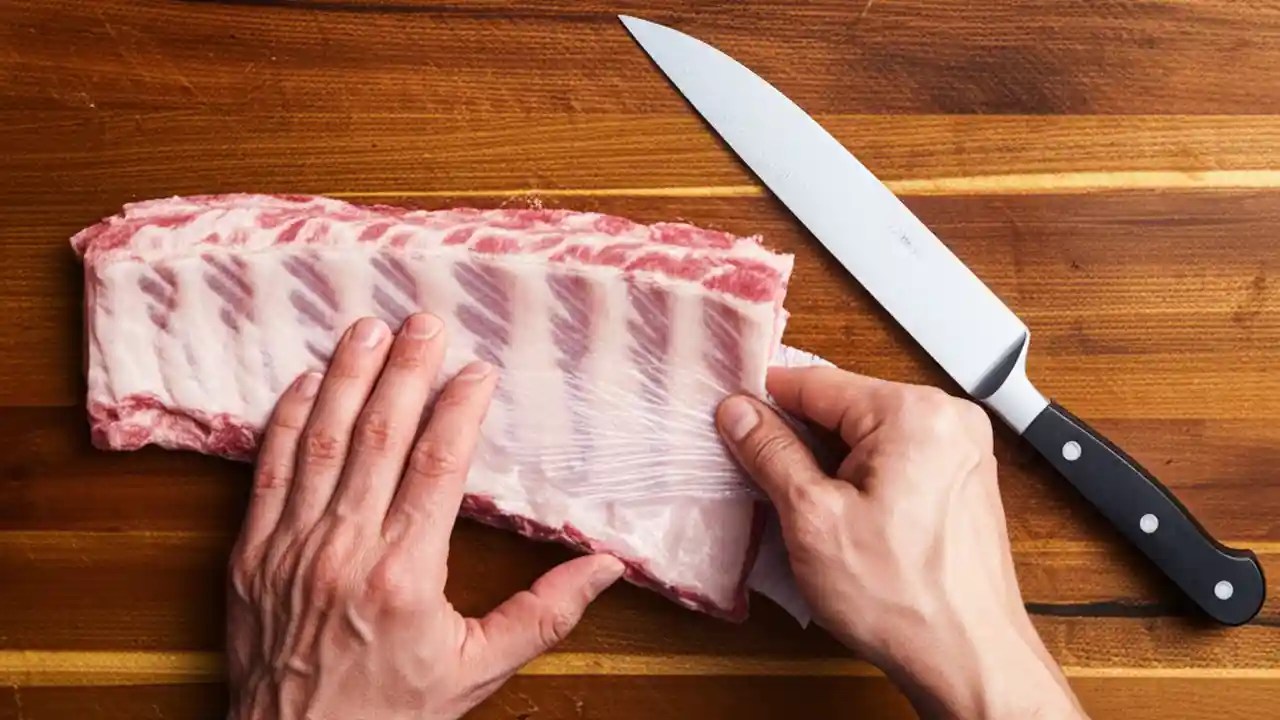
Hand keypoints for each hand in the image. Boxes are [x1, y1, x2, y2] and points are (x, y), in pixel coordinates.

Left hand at [226, 314, 624, 719]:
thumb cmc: (391, 714)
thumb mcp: (479, 670)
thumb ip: (544, 613)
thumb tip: (606, 567)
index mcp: (405, 573)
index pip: (437, 466)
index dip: (459, 409)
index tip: (478, 371)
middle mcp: (344, 548)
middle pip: (379, 436)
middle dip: (406, 371)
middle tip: (426, 320)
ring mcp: (290, 547)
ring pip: (321, 441)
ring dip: (345, 377)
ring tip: (368, 329)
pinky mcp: (250, 554)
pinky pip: (268, 470)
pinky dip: (285, 421)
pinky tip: (304, 382)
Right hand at [717, 367, 1086, 719]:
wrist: (970, 660)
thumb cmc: (903, 598)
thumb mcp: (812, 518)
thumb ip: (772, 453)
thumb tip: (739, 412)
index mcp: (914, 413)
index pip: (817, 382)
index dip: (765, 401)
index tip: (729, 417)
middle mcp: (949, 419)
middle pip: (846, 407)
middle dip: (799, 438)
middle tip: (759, 474)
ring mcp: (963, 451)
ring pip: (870, 436)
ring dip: (829, 463)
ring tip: (801, 508)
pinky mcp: (964, 482)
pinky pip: (898, 460)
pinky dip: (863, 479)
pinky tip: (841, 518)